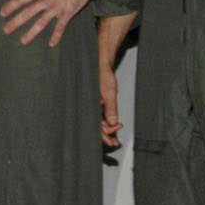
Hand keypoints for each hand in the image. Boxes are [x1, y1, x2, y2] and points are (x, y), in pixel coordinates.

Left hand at [0, 0, 91, 47]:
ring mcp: (56, 8)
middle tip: (6, 30)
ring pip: (40, 23)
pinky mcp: (67, 14)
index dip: (11, 6)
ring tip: (22, 41)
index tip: (2, 13)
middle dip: (15, 22)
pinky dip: (56, 36)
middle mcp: (46, 0)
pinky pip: (60, 27)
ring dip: (30, 33)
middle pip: (27, 13)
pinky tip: (52, 44)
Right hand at [97, 13, 133, 148]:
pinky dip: (106, 122)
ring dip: (107, 130)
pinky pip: (99, 116)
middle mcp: (89, 107)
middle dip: (106, 136)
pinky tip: (113, 125)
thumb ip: (111, 108)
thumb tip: (113, 123)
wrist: (100, 62)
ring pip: (97, 123)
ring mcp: (91, 106)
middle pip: (95, 127)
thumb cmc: (102, 74)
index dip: (104, 136)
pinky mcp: (95, 103)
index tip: (114, 141)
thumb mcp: (109, 91)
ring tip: (116, 135)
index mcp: (89, 105)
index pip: (95, 126)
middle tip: (116, 142)